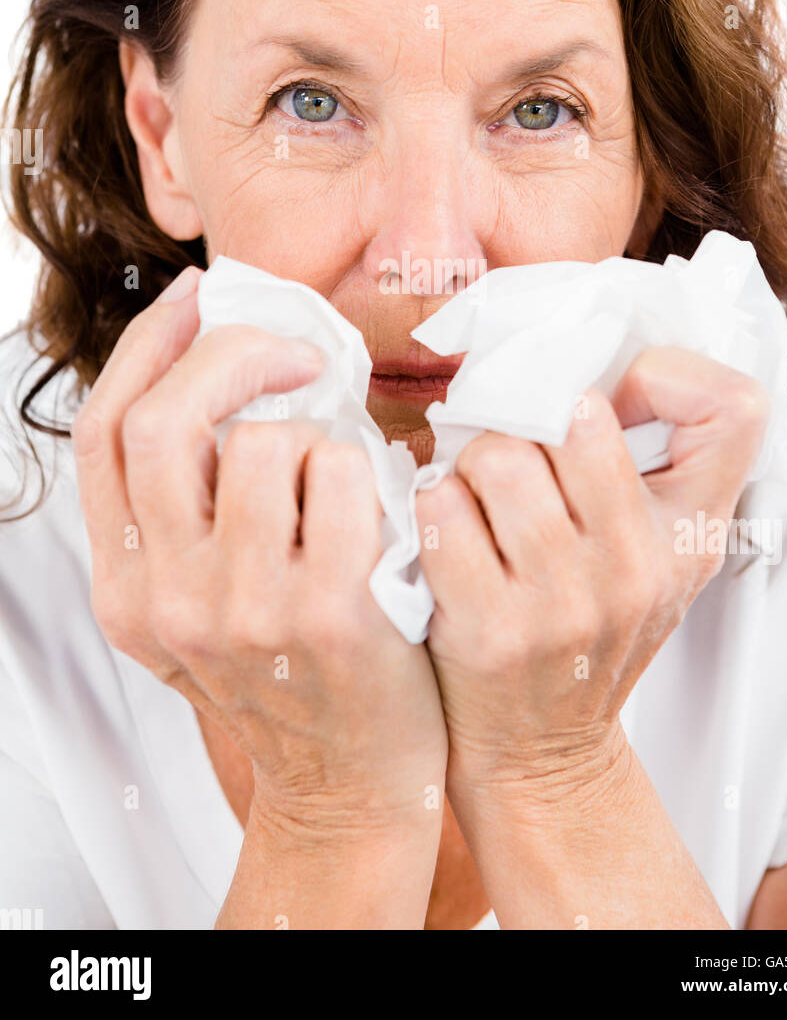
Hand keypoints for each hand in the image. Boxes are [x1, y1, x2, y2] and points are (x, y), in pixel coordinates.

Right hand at [72, 266, 447, 834]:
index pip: (104, 433)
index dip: (146, 348)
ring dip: (319, 429)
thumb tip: (219, 372)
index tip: (196, 299)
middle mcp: (166, 598)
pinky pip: (343, 473)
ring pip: (264, 440)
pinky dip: (369, 468)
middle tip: (295, 350)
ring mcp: (243, 609)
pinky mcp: (326, 613)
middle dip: (233, 352)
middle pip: (165, 421)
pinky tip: (383, 512)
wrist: (351, 786)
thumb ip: (193, 514)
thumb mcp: (208, 604)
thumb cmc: (293, 677)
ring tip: (345, 476)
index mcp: (128, 584)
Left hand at [415, 347, 769, 806]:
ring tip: (472, 497)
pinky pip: (441, 510)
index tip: (603, 404)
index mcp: (688, 536)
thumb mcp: (651, 553)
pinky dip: (429, 508)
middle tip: (513, 459)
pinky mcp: (489, 630)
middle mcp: (638, 566)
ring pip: (496, 456)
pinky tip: (442, 532)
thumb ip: (640, 467)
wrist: (543, 753)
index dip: (661, 377)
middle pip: (569, 417)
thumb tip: (566, 364)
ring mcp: (564, 603)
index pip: (731, 408)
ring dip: (467, 466)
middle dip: (524, 425)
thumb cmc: (587, 628)